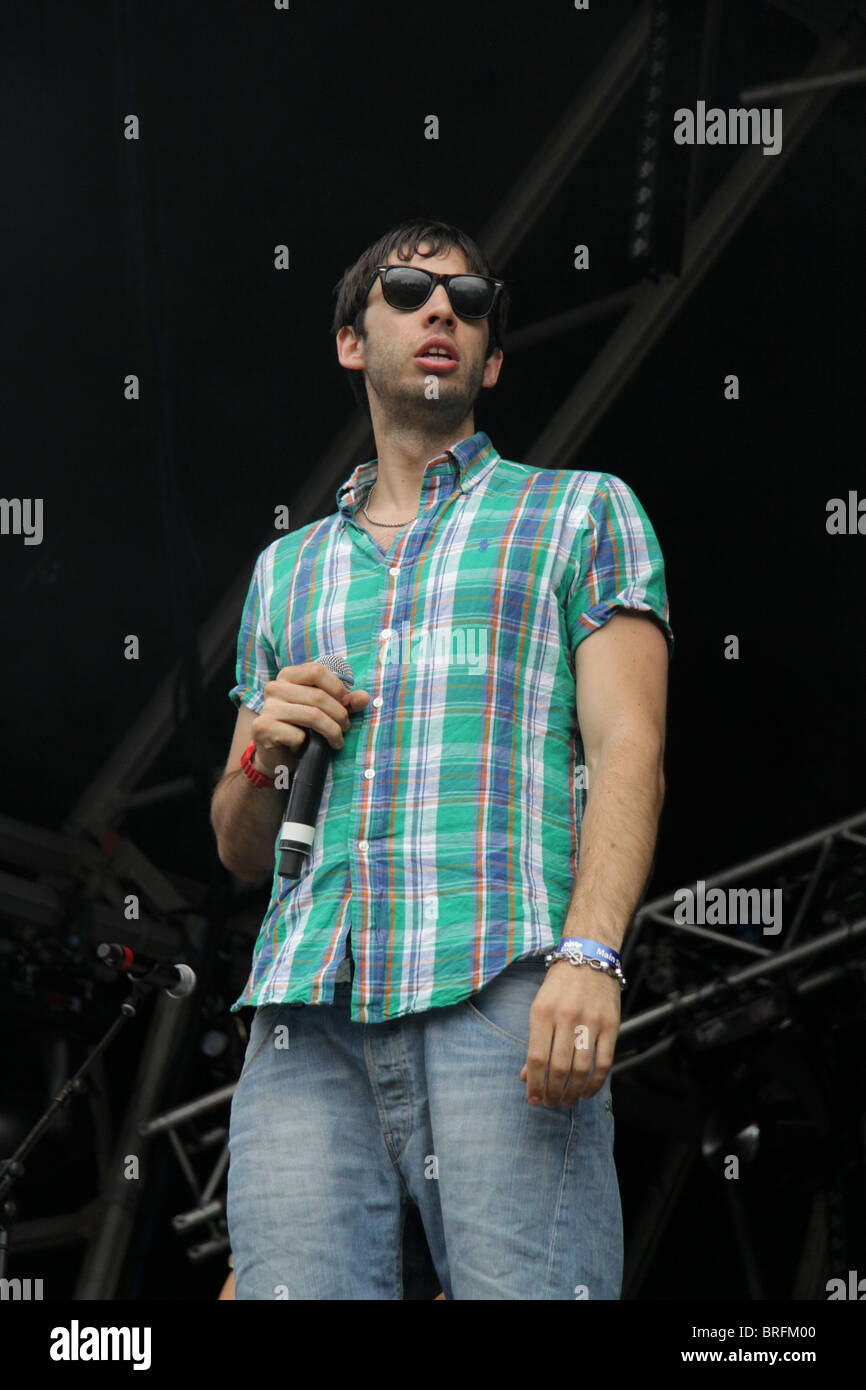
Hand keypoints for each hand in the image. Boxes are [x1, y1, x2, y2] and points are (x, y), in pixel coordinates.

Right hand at [251, 661, 369, 777]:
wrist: (278, 755)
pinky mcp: (263, 728)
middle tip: (345, 727)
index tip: (346, 703)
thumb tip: (364, 697)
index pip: (316, 671)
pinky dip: (308, 743)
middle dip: (339, 714)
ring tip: (337, 740)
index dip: (337, 687)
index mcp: (288, 676)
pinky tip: (307, 746)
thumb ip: (345, 702)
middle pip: (318, 696)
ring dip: (331, 731)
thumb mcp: (327, 711)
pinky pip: (297, 735)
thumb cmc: (303, 727)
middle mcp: (274, 687)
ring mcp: (267, 707)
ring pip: (311, 716)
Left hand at [520, 961, 619, 1108]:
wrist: (588, 957)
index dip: (534, 1084)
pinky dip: (596, 1082)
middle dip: (553, 1092)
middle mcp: (566, 1017)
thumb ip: (534, 1042)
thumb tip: (526, 1076)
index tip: (534, 1099)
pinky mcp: (610, 1025)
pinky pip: (604, 1062)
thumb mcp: (539, 1007)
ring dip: (573, 1091)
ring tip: (567, 1101)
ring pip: (582, 1068)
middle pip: (559, 1067)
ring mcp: (590, 1021)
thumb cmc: (559, 986)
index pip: (536, 1058)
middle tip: (550, 1103)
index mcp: (542, 1012)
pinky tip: (587, 1091)